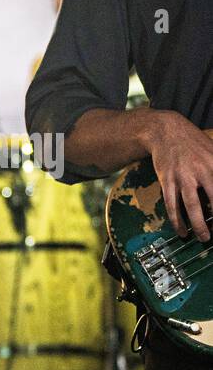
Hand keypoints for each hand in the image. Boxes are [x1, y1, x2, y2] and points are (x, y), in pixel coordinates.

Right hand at [148, 112, 212, 240]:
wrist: (166, 132)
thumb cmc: (193, 143)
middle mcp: (202, 171)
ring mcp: (183, 177)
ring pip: (192, 206)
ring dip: (198, 225)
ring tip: (203, 238)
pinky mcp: (167, 180)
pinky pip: (172, 204)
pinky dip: (177, 220)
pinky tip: (181, 230)